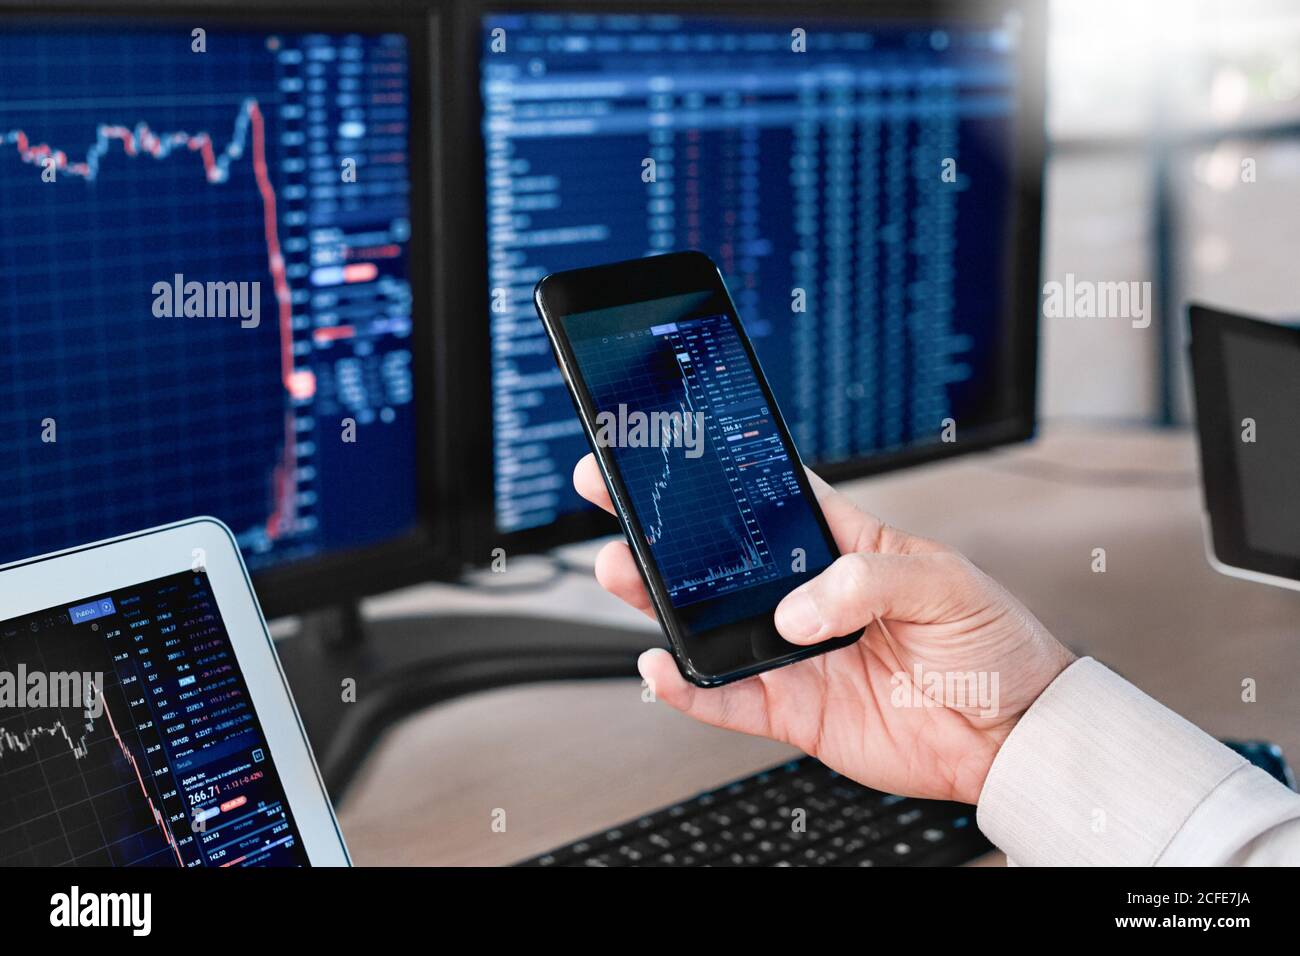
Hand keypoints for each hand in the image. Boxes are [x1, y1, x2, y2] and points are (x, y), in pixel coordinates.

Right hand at [573, 453, 1075, 804]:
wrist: (1015, 735)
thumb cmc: (995, 644)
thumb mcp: (945, 582)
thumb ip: (869, 582)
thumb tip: (798, 610)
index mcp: (843, 546)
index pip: (772, 498)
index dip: (724, 474)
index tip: (674, 446)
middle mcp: (809, 597)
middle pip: (722, 560)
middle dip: (668, 533)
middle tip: (619, 501)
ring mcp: (795, 653)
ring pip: (710, 625)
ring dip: (661, 602)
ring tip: (624, 572)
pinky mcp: (793, 708)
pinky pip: (726, 699)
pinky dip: (689, 688)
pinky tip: (661, 666)